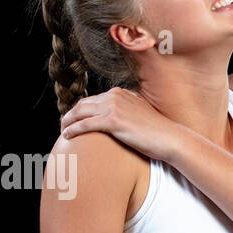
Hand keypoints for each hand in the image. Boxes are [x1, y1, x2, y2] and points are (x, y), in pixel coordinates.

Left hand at [59, 87, 181, 162]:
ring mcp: (114, 107)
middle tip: (63, 126)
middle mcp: (115, 96)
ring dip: (67, 121)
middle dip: (70, 114)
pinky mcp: (113, 121)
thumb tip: (120, 121)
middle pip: (83, 104)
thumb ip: (128, 112)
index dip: (81, 110)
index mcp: (121, 93)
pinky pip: (86, 124)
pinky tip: (67, 136)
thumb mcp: (141, 116)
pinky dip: (73, 129)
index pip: (93, 99)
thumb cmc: (158, 133)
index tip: (74, 120)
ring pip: (80, 112)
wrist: (170, 139)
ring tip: (62, 131)